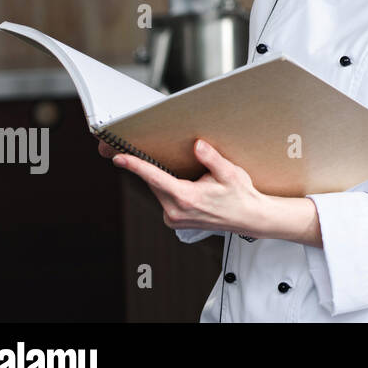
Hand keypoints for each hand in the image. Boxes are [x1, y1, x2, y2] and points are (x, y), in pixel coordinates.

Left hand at [106, 138, 271, 235]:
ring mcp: (174, 219)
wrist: (247, 218)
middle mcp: (175, 211)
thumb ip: (212, 158)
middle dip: (159, 170)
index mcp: (186, 198)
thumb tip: (197, 145)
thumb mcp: (230, 173)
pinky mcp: (174, 222)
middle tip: (177, 162)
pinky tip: (190, 190)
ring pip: (159, 191)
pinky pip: (164, 200)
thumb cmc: (239, 196)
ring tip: (196, 182)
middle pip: (155, 183)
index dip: (135, 166)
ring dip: (168, 181)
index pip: (154, 178)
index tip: (120, 158)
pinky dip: (171, 190)